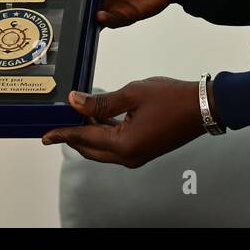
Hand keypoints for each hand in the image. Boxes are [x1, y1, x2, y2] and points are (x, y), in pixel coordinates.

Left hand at [40, 78, 203, 167]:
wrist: (203, 107)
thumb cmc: (172, 99)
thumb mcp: (132, 94)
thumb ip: (101, 101)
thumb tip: (75, 102)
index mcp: (124, 145)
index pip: (83, 139)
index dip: (63, 134)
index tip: (45, 135)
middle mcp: (129, 156)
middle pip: (90, 149)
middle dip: (72, 136)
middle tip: (57, 123)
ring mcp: (137, 155)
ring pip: (102, 149)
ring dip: (88, 133)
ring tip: (76, 115)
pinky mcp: (143, 149)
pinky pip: (115, 145)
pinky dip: (103, 133)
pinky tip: (98, 116)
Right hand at [58, 0, 182, 27]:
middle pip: (78, 1)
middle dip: (69, 5)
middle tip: (58, 5)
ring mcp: (110, 5)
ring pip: (90, 15)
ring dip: (84, 16)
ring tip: (77, 13)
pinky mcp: (123, 15)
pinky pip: (110, 21)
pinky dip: (104, 20)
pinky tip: (99, 15)